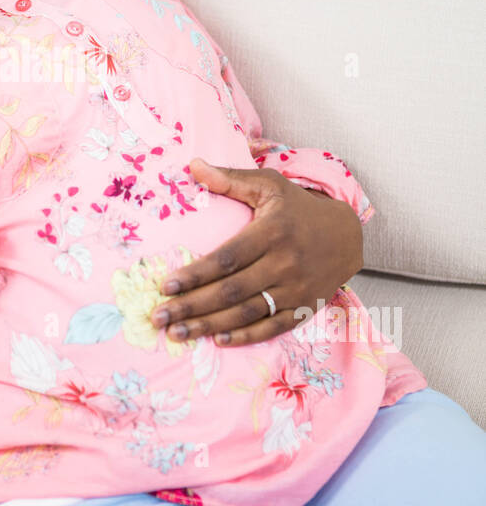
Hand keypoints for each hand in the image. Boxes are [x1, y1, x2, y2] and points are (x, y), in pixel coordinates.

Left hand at [150, 157, 363, 346]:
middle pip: (231, 291)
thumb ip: (230, 179)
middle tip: (158, 317)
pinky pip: (272, 328)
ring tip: (177, 333)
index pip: (227, 258)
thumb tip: (192, 165)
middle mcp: (285, 263)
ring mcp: (296, 290)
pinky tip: (218, 340)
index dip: (195, 274)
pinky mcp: (305, 308)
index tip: (165, 286)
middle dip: (192, 306)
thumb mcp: (269, 185)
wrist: (348, 235)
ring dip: (210, 326)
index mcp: (272, 232)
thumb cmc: (298, 208)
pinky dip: (246, 336)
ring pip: (247, 313)